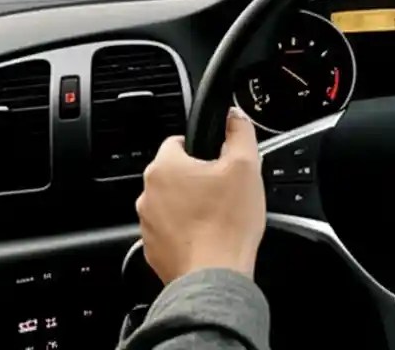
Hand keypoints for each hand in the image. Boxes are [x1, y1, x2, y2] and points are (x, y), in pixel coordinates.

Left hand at [136, 108, 266, 282]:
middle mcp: (148, 194)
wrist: (215, 276)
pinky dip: (187, 231)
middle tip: (224, 191)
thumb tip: (234, 118)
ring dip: (191, 206)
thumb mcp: (246, 166)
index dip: (203, 150)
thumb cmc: (227, 224)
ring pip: (172, 203)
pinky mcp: (153, 248)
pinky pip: (171, 230)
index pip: (178, 141)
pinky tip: (209, 237)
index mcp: (164, 167)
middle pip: (176, 174)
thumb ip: (239, 132)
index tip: (220, 163)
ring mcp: (147, 223)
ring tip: (218, 217)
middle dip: (198, 179)